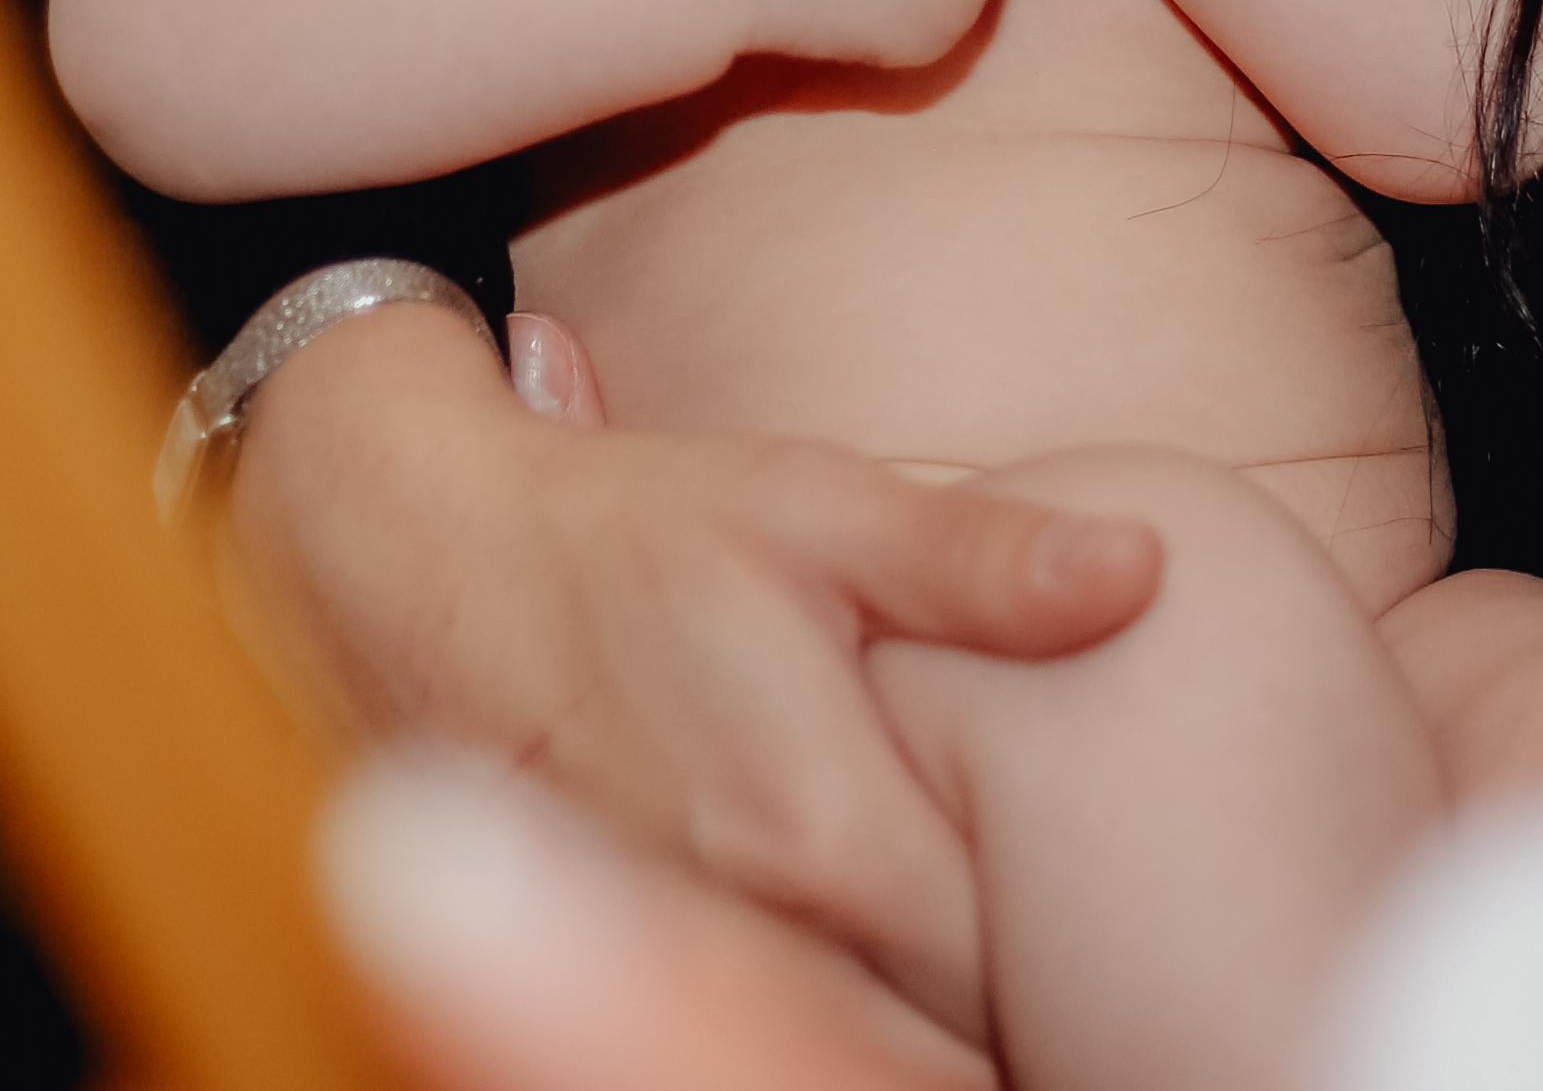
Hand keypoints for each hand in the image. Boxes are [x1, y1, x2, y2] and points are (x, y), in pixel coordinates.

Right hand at [229, 307, 1162, 1045]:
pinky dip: (824, 1027)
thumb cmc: (627, 532)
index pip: (1012, 982)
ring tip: (996, 977)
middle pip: (937, 1058)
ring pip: (846, 1061)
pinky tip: (875, 979)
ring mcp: (679, 968)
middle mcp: (754, 937)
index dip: (1083, 965)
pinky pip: (753, 1043)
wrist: (406, 566)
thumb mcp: (812, 507)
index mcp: (827, 840)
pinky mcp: (628, 964)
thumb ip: (975, 561)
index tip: (1128, 926)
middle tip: (1082, 964)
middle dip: (1013, 1018)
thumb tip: (1135, 568)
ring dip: (922, 1031)